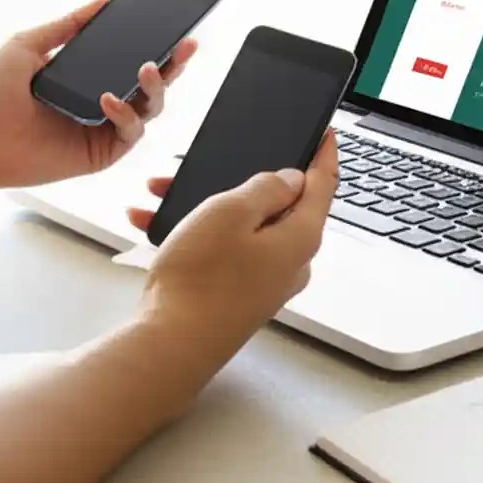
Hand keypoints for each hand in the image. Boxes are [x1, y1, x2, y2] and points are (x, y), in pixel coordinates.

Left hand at [0, 0, 197, 188]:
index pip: (131, 62)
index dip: (158, 48)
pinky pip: (130, 132)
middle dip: (173, 65)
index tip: (175, 30)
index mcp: (88, 79)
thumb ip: (68, 24)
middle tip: (185, 46)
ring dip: (155, 87)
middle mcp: (101, 104)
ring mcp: (104, 130)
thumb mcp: (29, 44)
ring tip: (147, 69)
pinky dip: (125, 114)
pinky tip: (108, 101)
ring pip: (150, 109)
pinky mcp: (102, 154)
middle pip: (152, 85)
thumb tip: (102, 0)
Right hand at [127, 131, 339, 351]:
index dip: (323, 154)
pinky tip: (156, 226)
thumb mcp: (231, 212)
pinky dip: (194, 235)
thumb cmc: (200, 281)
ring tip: (164, 194)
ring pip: (241, 228)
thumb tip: (290, 180)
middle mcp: (290, 263)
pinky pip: (222, 252)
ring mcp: (264, 283)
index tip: (326, 135)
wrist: (170, 347)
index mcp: (300, 237)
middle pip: (278, 206)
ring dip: (205, 207)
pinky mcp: (238, 297)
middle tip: (213, 164)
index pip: (324, 185)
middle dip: (240, 180)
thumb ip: (266, 187)